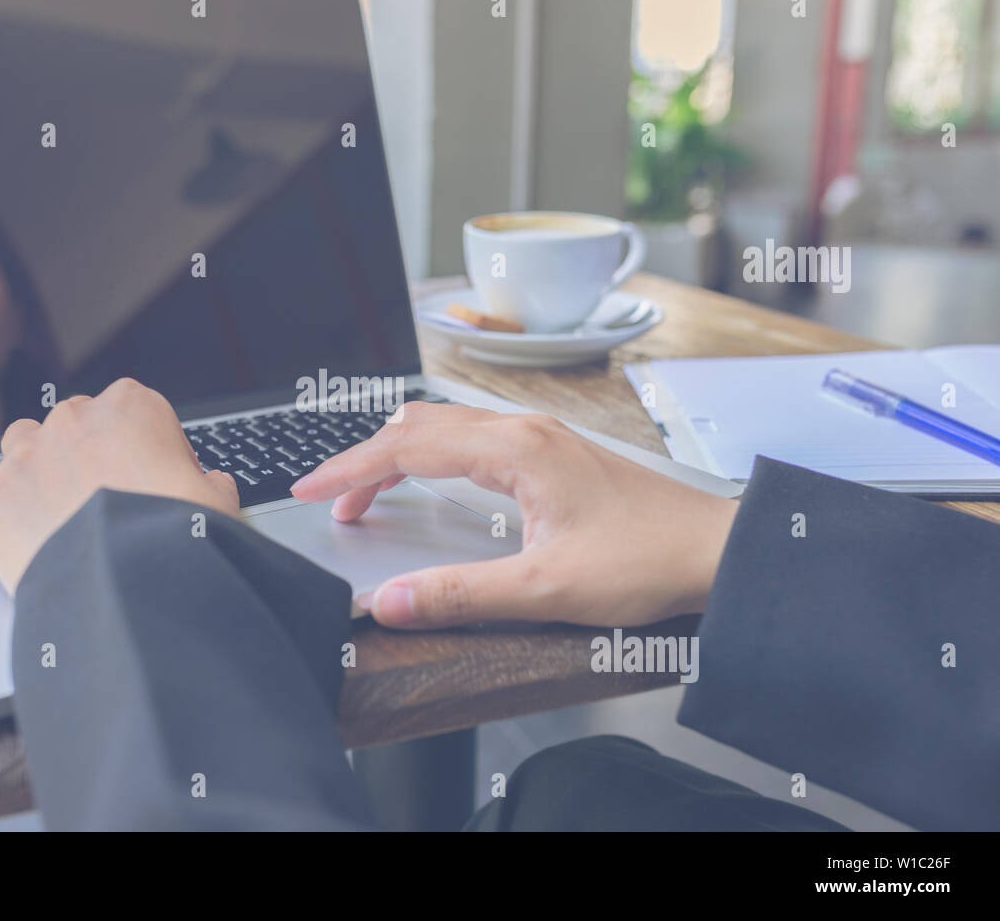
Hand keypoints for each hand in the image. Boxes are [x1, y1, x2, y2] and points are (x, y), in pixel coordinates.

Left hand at [0, 378, 237, 594]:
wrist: (127, 588)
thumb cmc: (178, 540)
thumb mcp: (218, 503)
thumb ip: (208, 483)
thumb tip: (211, 484)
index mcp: (134, 406)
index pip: (134, 410)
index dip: (146, 446)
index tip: (155, 477)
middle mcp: (75, 418)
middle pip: (76, 422)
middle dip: (88, 453)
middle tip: (107, 501)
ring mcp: (28, 452)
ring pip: (25, 442)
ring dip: (39, 466)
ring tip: (60, 510)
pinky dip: (2, 498)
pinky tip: (24, 525)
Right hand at [290, 402, 737, 628]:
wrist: (716, 550)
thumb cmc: (647, 560)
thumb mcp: (546, 588)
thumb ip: (462, 594)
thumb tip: (390, 600)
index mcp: (515, 449)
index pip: (406, 446)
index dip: (349, 468)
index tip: (309, 490)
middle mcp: (523, 430)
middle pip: (418, 426)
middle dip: (364, 459)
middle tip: (329, 500)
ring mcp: (539, 437)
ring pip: (444, 426)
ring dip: (396, 454)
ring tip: (365, 495)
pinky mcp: (551, 454)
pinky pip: (471, 438)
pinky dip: (430, 456)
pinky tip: (429, 483)